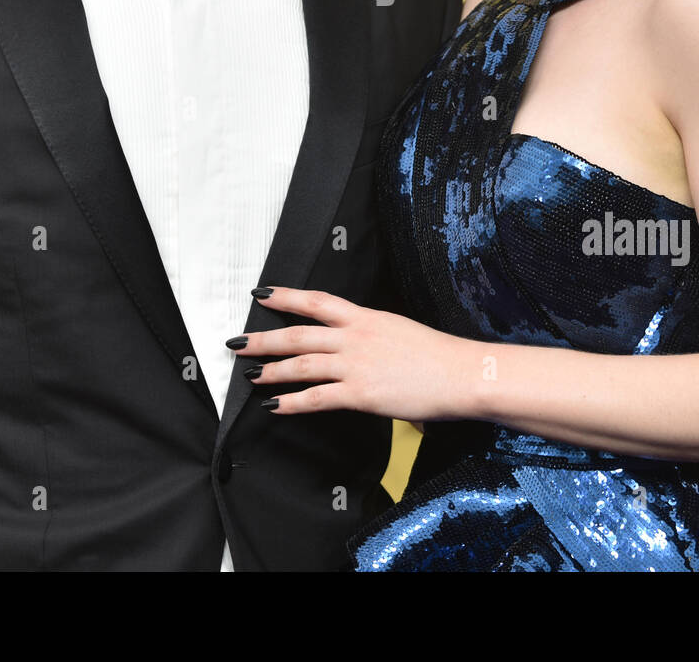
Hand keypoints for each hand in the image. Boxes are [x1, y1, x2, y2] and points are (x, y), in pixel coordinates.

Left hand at [228, 286, 468, 422]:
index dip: (286, 296)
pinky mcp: (360, 392)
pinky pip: (316, 397)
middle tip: (238, 342)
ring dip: (270, 370)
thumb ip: (375, 337)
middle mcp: (355, 336)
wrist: (461, 373)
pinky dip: (291, 402)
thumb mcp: (400, 331)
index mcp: (366, 317)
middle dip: (264, 338)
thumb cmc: (438, 356)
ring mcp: (355, 364)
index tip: (262, 293)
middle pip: (298, 333)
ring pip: (301, 364)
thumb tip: (363, 348)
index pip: (317, 301)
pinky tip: (274, 406)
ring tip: (249, 376)